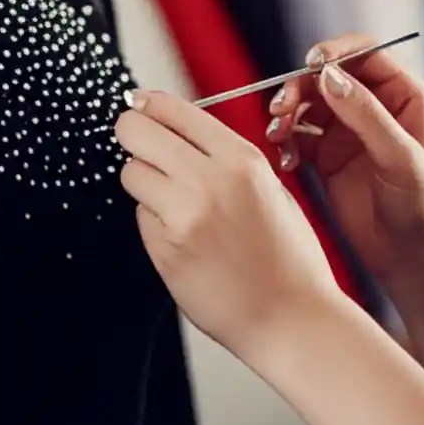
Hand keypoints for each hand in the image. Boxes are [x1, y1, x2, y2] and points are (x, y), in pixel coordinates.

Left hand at [114, 90, 343, 353]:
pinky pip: (141, 218)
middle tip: (138, 145)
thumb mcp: (269, 188)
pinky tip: (184, 241)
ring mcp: (184, 216)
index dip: (147, 105)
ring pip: (131, 173)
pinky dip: (153, 224)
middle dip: (132, 135)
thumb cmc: (288, 258)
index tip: (138, 105)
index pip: (171, 109)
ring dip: (143, 183)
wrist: (292, 319)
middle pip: (134, 132)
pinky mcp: (165, 250)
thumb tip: (175, 132)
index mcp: (241, 159)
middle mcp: (209, 181)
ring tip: (175, 205)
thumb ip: (223, 158)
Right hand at [266, 34, 423, 280]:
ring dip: (286, 115)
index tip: (308, 65)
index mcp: (404, 98)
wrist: (417, 263)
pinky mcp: (327, 161)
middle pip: (326, 78)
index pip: (364, 55)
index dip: (333, 53)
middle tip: (280, 109)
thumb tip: (328, 75)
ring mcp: (348, 135)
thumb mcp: (401, 158)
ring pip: (307, 106)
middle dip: (299, 88)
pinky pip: (297, 138)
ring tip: (277, 136)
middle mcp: (374, 110)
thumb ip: (365, 115)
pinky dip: (285, 144)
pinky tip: (286, 163)